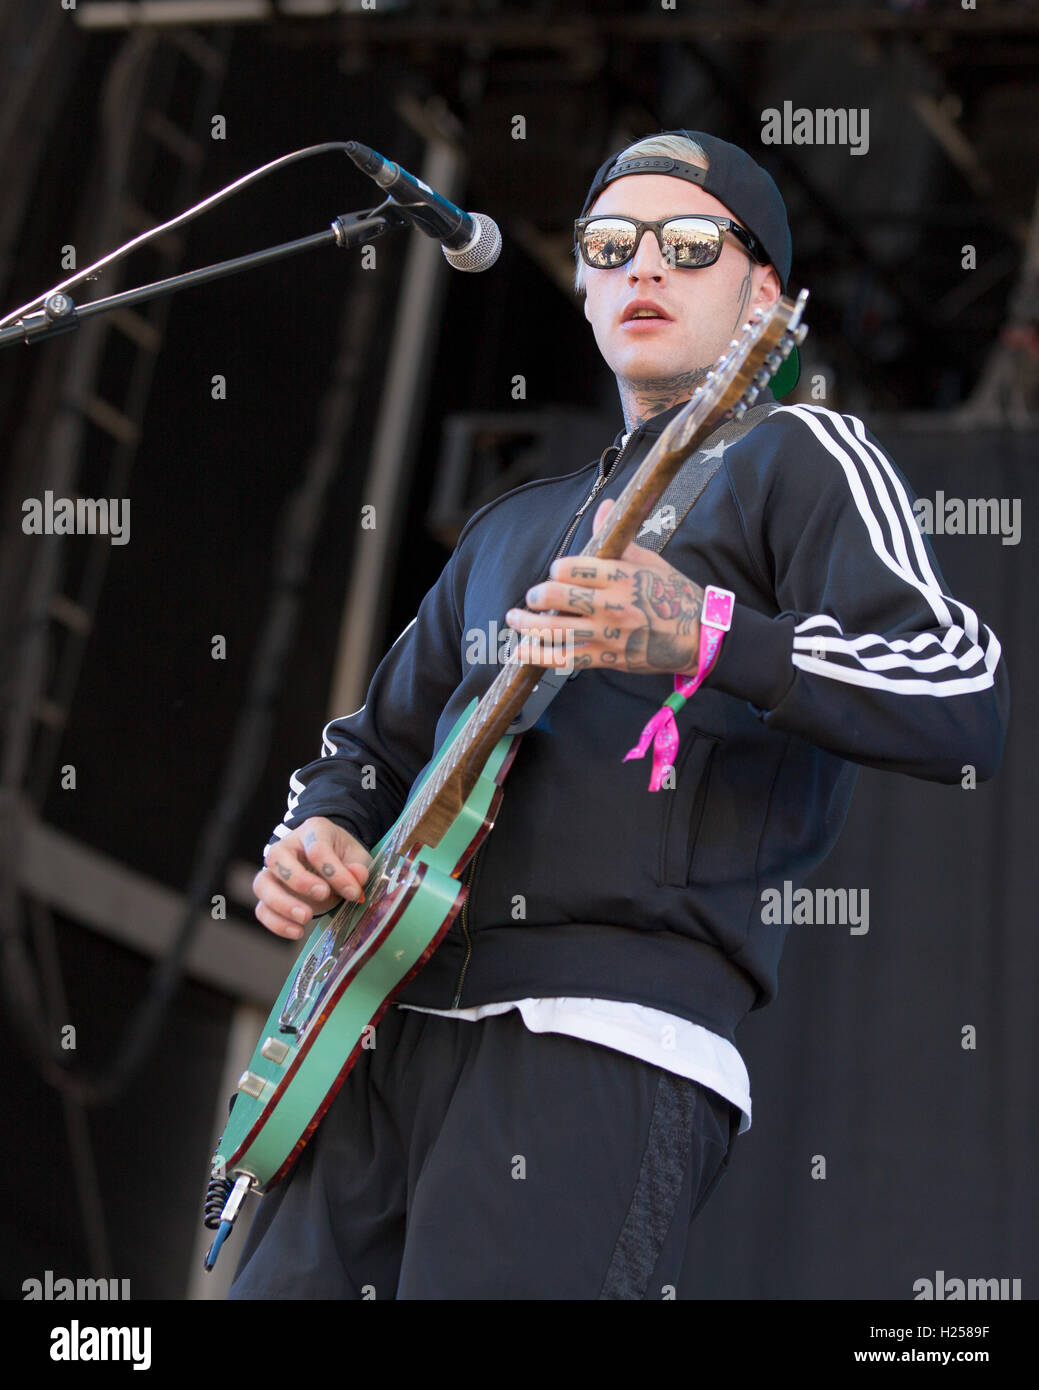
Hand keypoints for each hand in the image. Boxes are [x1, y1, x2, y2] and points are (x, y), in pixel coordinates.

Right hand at [253, 816, 371, 939]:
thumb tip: (357, 876)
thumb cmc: (343, 857)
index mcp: (313, 831)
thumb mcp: (356, 856)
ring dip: (282, 904)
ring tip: (306, 918)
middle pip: (277, 858)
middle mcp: (286, 847)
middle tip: (322, 895)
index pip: (317, 848)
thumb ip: (358, 866)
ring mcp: (273, 871)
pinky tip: (297, 931)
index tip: (353, 892)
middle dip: (298, 879)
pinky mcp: (269, 895)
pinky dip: (276, 923)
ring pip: (262, 884)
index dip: (334, 871)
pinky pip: (262, 909)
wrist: (331, 864)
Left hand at [504, 498, 703, 673]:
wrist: (697, 636)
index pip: (573, 568)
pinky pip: (566, 658)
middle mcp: (612, 605)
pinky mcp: (606, 658)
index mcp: (621, 576)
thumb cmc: (672, 594)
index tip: (557, 573)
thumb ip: (617, 539)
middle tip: (533, 595)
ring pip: (556, 629)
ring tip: (514, 618)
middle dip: (538, 595)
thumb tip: (605, 506)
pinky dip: (541, 655)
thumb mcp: (648, 560)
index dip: (558, 570)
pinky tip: (525, 649)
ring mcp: (608, 634)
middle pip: (559, 597)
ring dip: (528, 624)